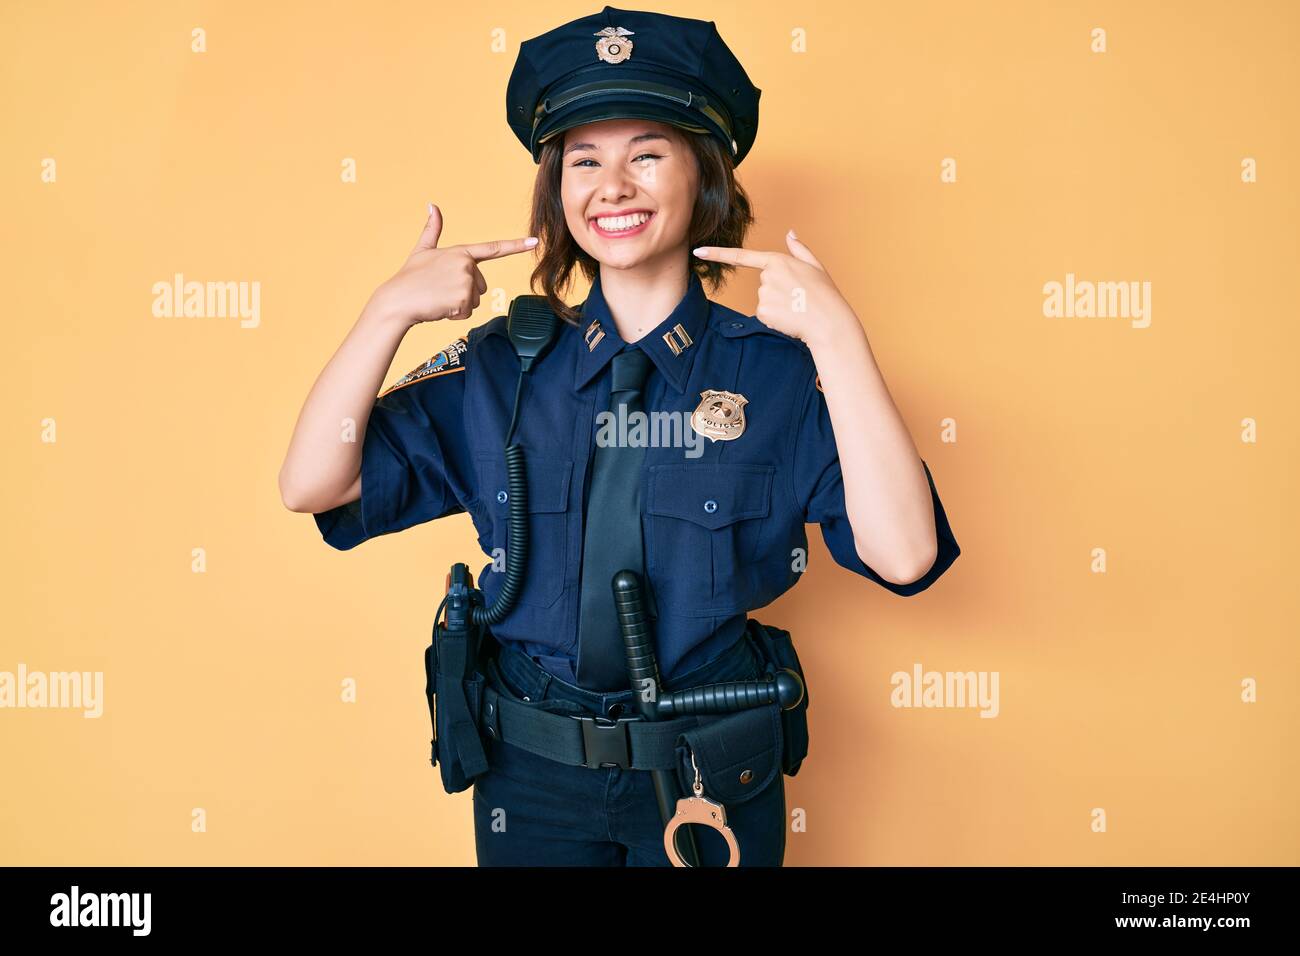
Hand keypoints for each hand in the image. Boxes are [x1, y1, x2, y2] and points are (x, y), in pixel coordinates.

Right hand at [368, 203, 537, 327]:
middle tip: (441, 290)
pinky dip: (454, 314)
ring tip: (439, 298)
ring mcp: (466, 281)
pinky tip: (440, 307)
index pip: (493, 248)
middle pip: (481, 287)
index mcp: (461, 252)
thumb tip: (432, 205)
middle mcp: (467, 264)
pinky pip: (467, 312)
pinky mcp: (464, 299)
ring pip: (475, 300)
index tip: (535, 242)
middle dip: (464, 293)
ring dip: (459, 304)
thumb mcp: (422, 250)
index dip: (516, 245)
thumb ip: (432, 230)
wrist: (398, 300)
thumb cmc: (410, 277)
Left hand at [693, 230, 852, 346]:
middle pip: (763, 284)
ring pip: (764, 301)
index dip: (718, 254)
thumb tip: (790, 233)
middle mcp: (767, 276)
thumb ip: (799, 250)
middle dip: (778, 291)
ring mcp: (764, 294)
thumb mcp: (815, 267)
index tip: (698, 251)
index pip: (742, 256)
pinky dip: (775, 318)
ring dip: (778, 306)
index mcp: (778, 260)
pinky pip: (764, 315)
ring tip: (797, 308)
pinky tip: (790, 318)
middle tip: (798, 297)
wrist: (829, 321)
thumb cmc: (825, 294)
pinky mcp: (763, 312)